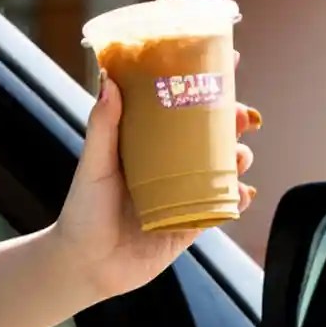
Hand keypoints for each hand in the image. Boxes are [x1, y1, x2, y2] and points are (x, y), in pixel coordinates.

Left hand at [53, 51, 260, 300]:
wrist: (86, 266)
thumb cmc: (83, 211)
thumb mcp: (93, 164)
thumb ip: (103, 125)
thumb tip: (109, 79)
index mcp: (145, 143)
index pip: (178, 105)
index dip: (204, 84)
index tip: (226, 60)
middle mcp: (167, 165)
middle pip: (209, 134)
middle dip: (233, 121)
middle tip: (242, 115)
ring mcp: (182, 194)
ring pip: (222, 168)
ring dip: (239, 157)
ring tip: (241, 154)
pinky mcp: (190, 224)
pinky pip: (221, 208)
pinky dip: (237, 199)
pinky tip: (242, 193)